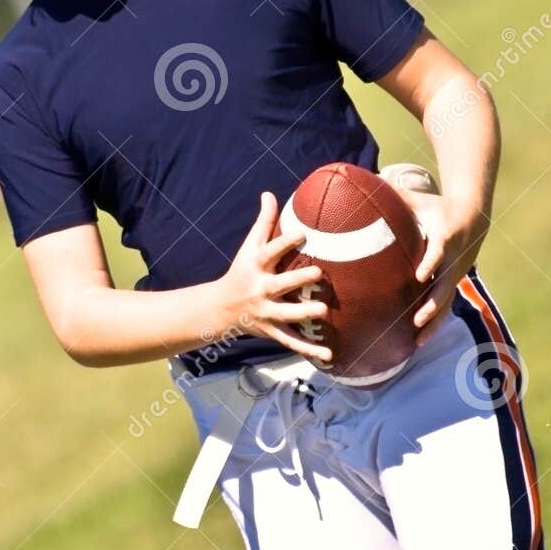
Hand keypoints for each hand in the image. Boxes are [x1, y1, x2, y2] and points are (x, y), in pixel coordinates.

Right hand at [216, 192, 331, 362]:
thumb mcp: (248, 247)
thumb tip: (269, 193)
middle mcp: (260, 289)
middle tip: (318, 273)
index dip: (285, 242)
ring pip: (286, 315)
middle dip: (298, 280)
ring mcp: (266, 312)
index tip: (303, 233)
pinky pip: (292, 341)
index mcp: (256, 266)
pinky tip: (330, 356)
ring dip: (304, 314)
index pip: (270, 252)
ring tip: (323, 311)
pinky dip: (310, 350)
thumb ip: (263, 222)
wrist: (220, 309)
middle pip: (279, 284)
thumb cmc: (241, 271)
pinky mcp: (273, 330)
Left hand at [395, 188, 488, 346]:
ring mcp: (454, 273)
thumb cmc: (436, 206)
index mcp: (444, 235)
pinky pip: (444, 305)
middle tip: (416, 318)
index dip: (430, 262)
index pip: (438, 250)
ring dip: (433, 321)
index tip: (419, 275)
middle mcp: (452, 259)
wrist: (473, 215)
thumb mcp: (418, 199)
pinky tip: (418, 340)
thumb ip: (393, 195)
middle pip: (444, 284)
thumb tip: (364, 181)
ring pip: (446, 302)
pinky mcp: (452, 282)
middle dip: (432, 303)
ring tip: (417, 340)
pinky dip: (434, 322)